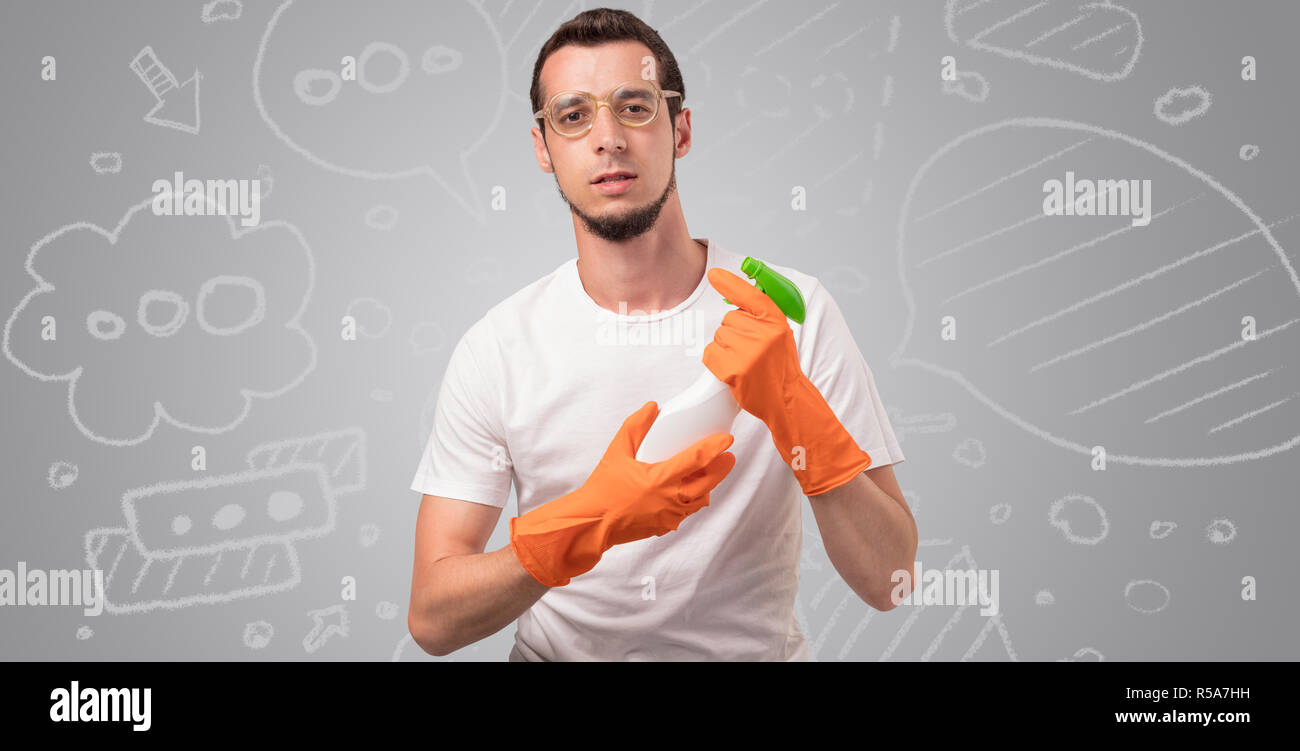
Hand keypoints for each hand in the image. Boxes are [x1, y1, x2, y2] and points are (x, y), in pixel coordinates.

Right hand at [510, 401, 735, 586]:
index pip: (696, 460)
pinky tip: (688, 489)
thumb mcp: (617, 452)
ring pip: (700, 500)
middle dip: (722, 468)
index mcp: (659, 479)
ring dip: (708, 486)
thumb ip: (635, 426)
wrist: (592, 524)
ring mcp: (669, 516)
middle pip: (708, 483)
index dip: (715, 447)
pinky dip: (692, 499)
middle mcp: (669, 500)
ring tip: (709, 472)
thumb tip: (652, 407)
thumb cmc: (602, 489)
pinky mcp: (666, 526)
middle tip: (728, 456)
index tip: (727, 439)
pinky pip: (687, 512)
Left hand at [702, 267, 870, 496]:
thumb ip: (761, 316)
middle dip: (734, 333)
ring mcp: (748, 353)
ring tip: (744, 361)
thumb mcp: (779, 334)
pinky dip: (716, 362)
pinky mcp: (734, 370)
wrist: (786, 399)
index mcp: (776, 322)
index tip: (714, 274)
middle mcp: (763, 334)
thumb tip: (731, 293)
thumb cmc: (779, 365)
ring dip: (725, 348)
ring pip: (719, 337)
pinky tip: (732, 370)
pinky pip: (711, 354)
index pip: (750, 295)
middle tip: (749, 350)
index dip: (730, 283)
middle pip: (728, 320)